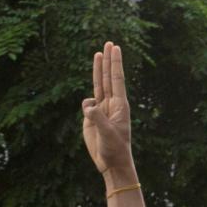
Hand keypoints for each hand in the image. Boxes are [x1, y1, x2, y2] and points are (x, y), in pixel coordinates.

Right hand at [82, 42, 133, 178]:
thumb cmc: (115, 149)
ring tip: (98, 54)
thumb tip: (88, 104)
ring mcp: (102, 110)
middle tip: (109, 43)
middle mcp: (112, 104)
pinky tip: (89, 114)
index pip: (117, 80)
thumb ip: (97, 117)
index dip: (115, 63)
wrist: (111, 163)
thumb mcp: (107, 134)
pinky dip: (86, 104)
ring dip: (99, 70)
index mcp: (120, 106)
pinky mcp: (92, 117)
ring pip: (99, 85)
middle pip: (109, 77)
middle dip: (108, 60)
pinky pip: (87, 104)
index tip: (115, 48)